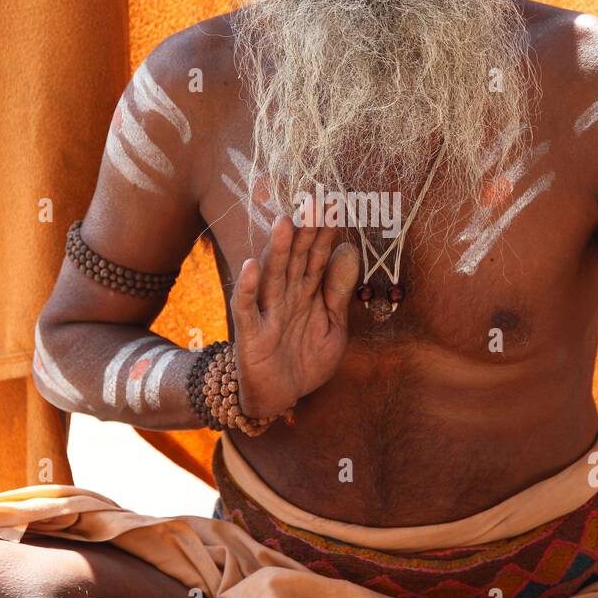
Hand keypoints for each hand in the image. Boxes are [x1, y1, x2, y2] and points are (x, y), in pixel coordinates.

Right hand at [229, 212, 359, 417]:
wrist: (280, 398)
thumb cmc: (305, 359)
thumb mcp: (334, 326)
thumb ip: (339, 292)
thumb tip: (351, 249)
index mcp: (308, 292)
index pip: (318, 255)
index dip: (327, 231)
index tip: (339, 203)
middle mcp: (286, 295)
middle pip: (296, 257)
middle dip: (306, 230)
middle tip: (315, 200)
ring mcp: (267, 312)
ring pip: (272, 275)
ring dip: (277, 249)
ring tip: (284, 221)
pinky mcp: (250, 333)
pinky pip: (247, 308)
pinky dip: (247, 288)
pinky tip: (250, 266)